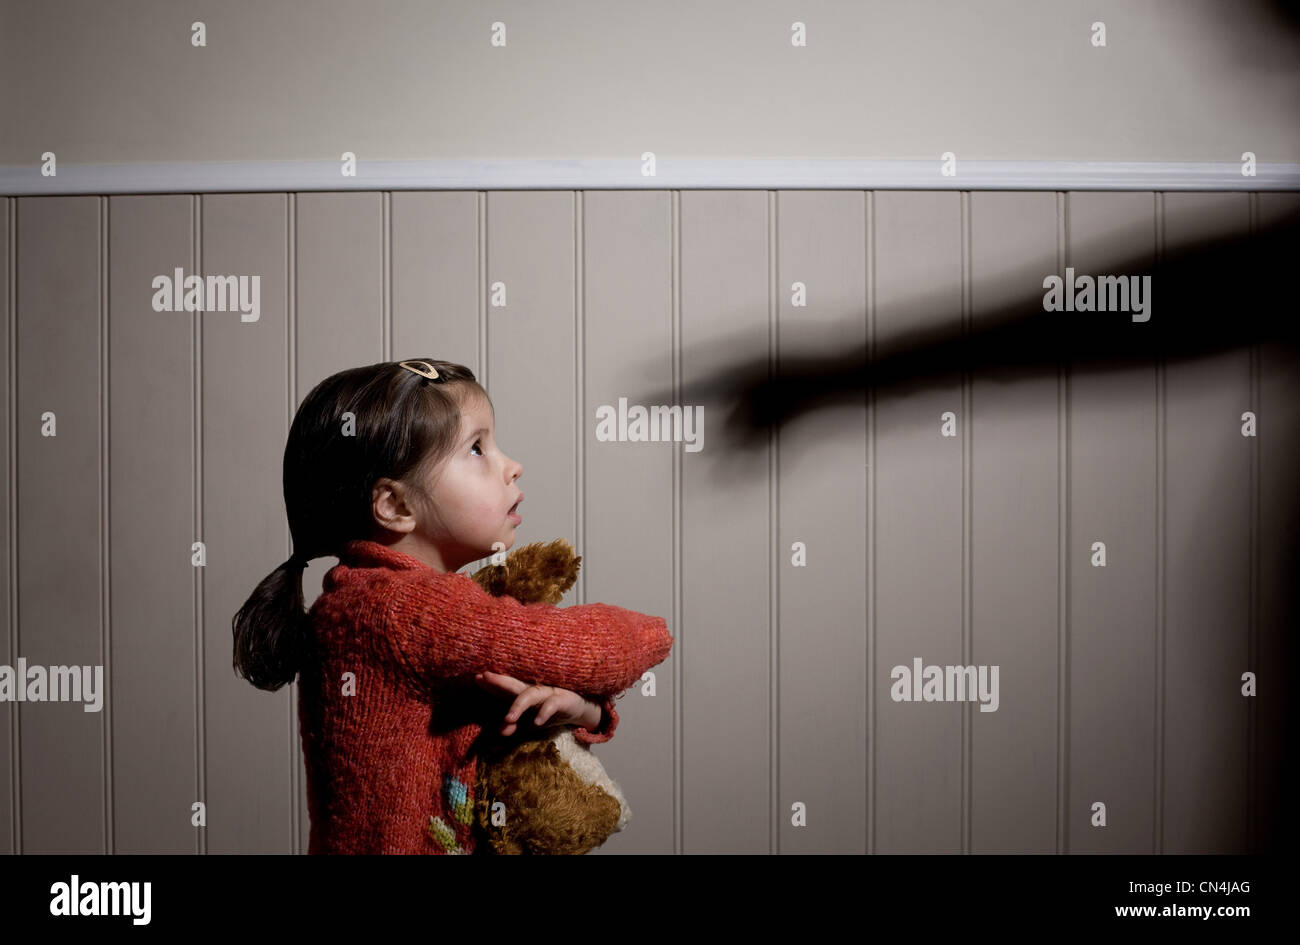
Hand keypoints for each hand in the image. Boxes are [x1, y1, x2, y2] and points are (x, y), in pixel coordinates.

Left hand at [474, 670, 601, 735]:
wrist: (581, 708)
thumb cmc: (551, 710)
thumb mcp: (530, 720)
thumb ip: (514, 725)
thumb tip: (500, 733)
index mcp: (524, 693)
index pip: (504, 687)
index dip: (491, 683)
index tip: (476, 678)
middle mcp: (534, 690)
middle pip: (514, 684)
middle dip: (499, 682)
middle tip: (484, 677)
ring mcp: (548, 693)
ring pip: (531, 694)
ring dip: (519, 705)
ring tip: (508, 718)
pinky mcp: (562, 700)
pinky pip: (552, 705)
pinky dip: (544, 712)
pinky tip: (536, 722)